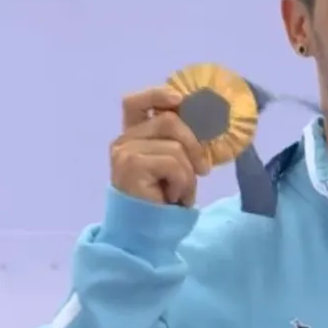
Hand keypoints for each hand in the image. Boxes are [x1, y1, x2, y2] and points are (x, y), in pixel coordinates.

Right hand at [110, 88, 211, 206]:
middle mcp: (124, 140)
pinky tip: (173, 198)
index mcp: (132, 136)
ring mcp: (125, 152)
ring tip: (180, 193)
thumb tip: (203, 116)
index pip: (136, 102)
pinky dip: (183, 183)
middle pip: (169, 120)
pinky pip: (173, 163)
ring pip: (175, 146)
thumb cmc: (162, 200)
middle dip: (194, 145)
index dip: (158, 94)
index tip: (181, 99)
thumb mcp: (174, 164)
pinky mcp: (131, 165)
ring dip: (188, 174)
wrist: (147, 233)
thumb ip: (178, 141)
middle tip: (203, 170)